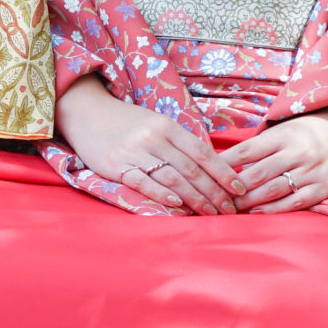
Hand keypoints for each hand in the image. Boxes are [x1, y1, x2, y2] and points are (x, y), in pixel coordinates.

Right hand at [55, 76, 244, 215]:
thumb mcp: (156, 123)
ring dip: (195, 200)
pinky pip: (144, 183)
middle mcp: (153, 138)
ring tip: (211, 214)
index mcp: (167, 126)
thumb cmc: (127, 122)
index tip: (240, 189)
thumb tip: (211, 167)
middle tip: (230, 210)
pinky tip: (178, 206)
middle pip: (191, 170)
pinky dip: (162, 196)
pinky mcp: (117, 166)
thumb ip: (179, 143)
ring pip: (173, 179)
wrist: (87, 113)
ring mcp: (134, 152)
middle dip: (215, 192)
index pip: (202, 153)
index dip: (224, 172)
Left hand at [223, 102, 327, 212]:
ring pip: (273, 189)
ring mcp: (311, 171)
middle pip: (258, 173)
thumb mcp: (283, 130)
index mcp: (283, 135)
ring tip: (231, 208)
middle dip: (234, 188)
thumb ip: (259, 145)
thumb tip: (224, 161)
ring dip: (249, 201)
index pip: (247, 150)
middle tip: (215, 197)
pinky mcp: (322, 188)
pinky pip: (294, 203)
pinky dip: (273, 209)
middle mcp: (297, 152)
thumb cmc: (305, 132)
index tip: (208, 174)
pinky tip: (256, 213)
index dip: (225, 164)